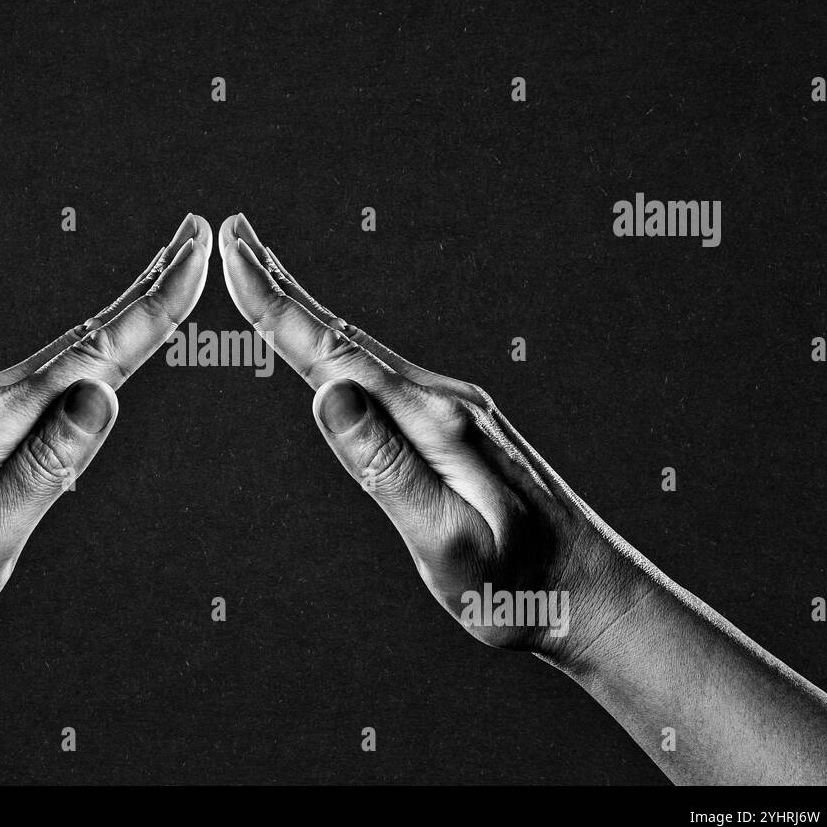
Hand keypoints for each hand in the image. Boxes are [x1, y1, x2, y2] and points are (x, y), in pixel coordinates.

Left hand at [0, 212, 212, 663]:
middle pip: (86, 335)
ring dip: (123, 312)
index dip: (153, 306)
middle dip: (147, 287)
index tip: (195, 256)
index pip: (95, 353)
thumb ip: (45, 466)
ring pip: (69, 351)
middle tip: (194, 235)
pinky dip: (91, 346)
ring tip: (165, 276)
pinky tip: (102, 347)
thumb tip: (103, 392)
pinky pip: (49, 375)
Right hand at [217, 212, 641, 661]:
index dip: (275, 304)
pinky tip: (330, 349)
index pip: (334, 353)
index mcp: (433, 422)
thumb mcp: (447, 542)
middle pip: (344, 335)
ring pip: (361, 351)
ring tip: (265, 276)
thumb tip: (327, 392)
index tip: (233, 251)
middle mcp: (443, 402)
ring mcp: (453, 411)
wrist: (593, 592)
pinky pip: (382, 375)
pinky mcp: (457, 429)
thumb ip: (386, 468)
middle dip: (282, 285)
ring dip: (307, 312)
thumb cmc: (519, 585)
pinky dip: (338, 346)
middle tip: (234, 234)